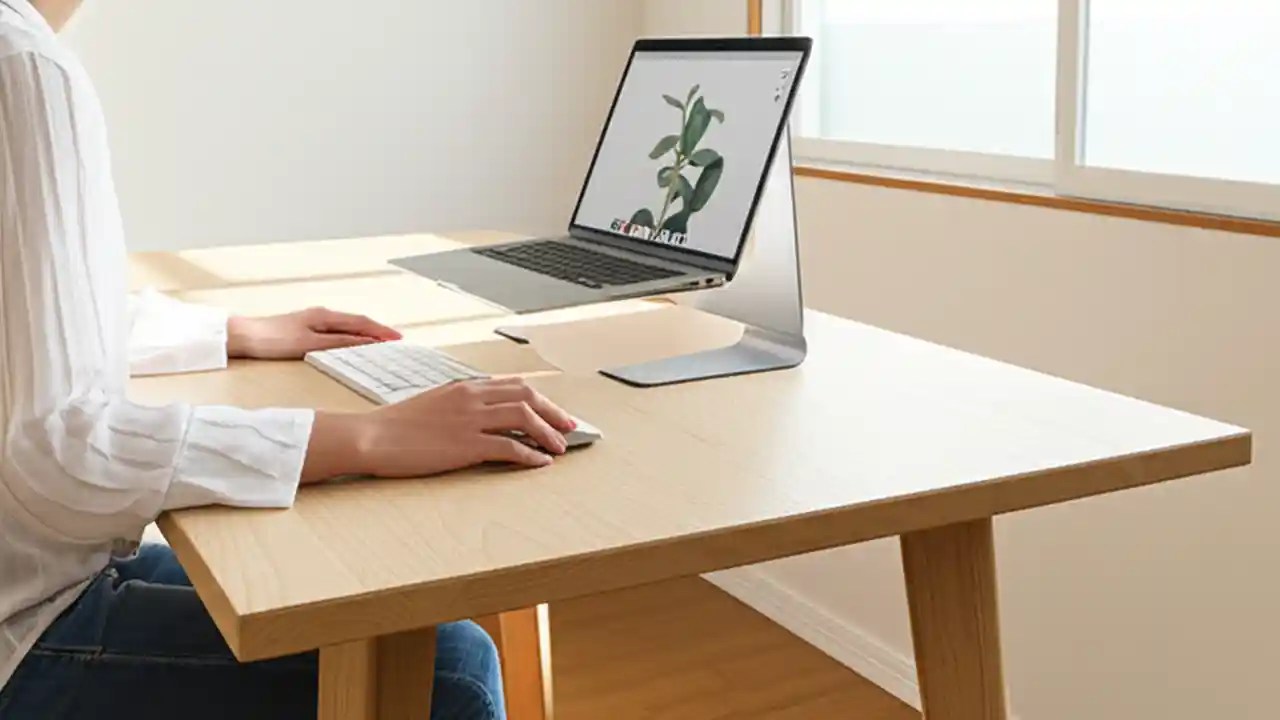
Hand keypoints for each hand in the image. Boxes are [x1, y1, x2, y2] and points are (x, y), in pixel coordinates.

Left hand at [227, 307, 400, 359]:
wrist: (246, 336)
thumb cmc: (274, 339)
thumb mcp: (309, 343)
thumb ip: (338, 342)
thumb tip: (364, 341)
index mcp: (325, 316)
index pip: (360, 323)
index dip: (380, 331)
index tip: (398, 338)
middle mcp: (322, 315)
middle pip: (357, 322)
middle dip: (378, 330)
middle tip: (396, 340)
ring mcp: (315, 320)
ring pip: (348, 325)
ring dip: (366, 333)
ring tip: (381, 341)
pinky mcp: (307, 328)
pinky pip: (338, 330)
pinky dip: (352, 335)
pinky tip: (354, 342)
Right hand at [301, 378, 577, 481]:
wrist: (372, 437)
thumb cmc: (397, 425)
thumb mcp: (433, 404)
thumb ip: (460, 405)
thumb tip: (482, 414)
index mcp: (464, 387)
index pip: (514, 385)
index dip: (540, 398)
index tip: (554, 411)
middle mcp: (471, 397)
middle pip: (527, 396)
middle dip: (553, 412)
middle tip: (569, 427)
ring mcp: (470, 420)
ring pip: (524, 417)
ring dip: (548, 433)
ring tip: (559, 447)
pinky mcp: (466, 444)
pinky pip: (510, 447)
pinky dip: (530, 455)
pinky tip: (540, 463)